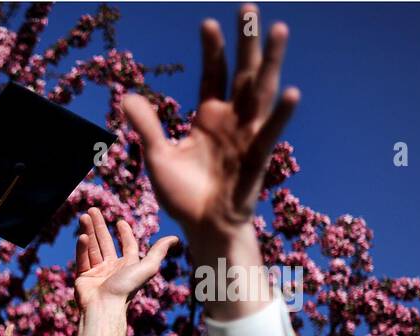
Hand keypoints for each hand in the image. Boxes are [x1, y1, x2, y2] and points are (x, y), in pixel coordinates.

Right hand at [74, 208, 177, 310]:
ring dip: (88, 231)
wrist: (104, 307)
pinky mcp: (83, 277)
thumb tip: (175, 238)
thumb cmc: (126, 288)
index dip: (125, 233)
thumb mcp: (147, 267)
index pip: (127, 245)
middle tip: (92, 210)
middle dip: (99, 226)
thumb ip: (159, 252)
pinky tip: (82, 236)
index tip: (120, 221)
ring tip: (83, 216)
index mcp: (128, 266)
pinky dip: (82, 247)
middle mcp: (112, 268)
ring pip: (92, 247)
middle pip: (106, 242)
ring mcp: (97, 272)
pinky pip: (82, 258)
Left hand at [122, 5, 297, 246]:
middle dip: (246, 41)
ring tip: (279, 30)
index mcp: (208, 117)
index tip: (207, 23)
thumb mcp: (157, 157)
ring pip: (261, 92)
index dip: (211, 50)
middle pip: (241, 72)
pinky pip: (270, 133)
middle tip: (249, 8)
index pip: (212, 74)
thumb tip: (127, 97)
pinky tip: (291, 92)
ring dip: (271, 62)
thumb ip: (147, 126)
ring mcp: (247, 136)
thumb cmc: (183, 195)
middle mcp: (231, 120)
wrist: (202, 229)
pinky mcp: (257, 158)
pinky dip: (280, 114)